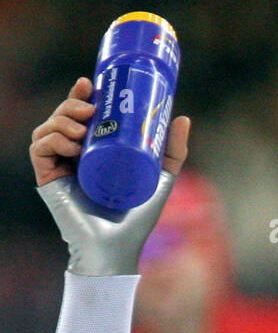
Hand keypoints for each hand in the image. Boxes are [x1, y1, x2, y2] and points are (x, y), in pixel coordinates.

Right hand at [30, 78, 190, 275]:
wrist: (118, 248)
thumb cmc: (137, 219)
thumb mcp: (160, 178)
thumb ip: (173, 151)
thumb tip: (182, 117)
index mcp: (91, 153)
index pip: (78, 116)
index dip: (78, 96)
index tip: (89, 83)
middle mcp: (71, 158)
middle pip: (61, 117)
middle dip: (71, 104)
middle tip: (91, 106)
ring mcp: (57, 169)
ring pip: (47, 128)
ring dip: (62, 119)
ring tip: (84, 129)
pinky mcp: (47, 180)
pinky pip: (39, 149)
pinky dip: (52, 139)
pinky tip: (72, 143)